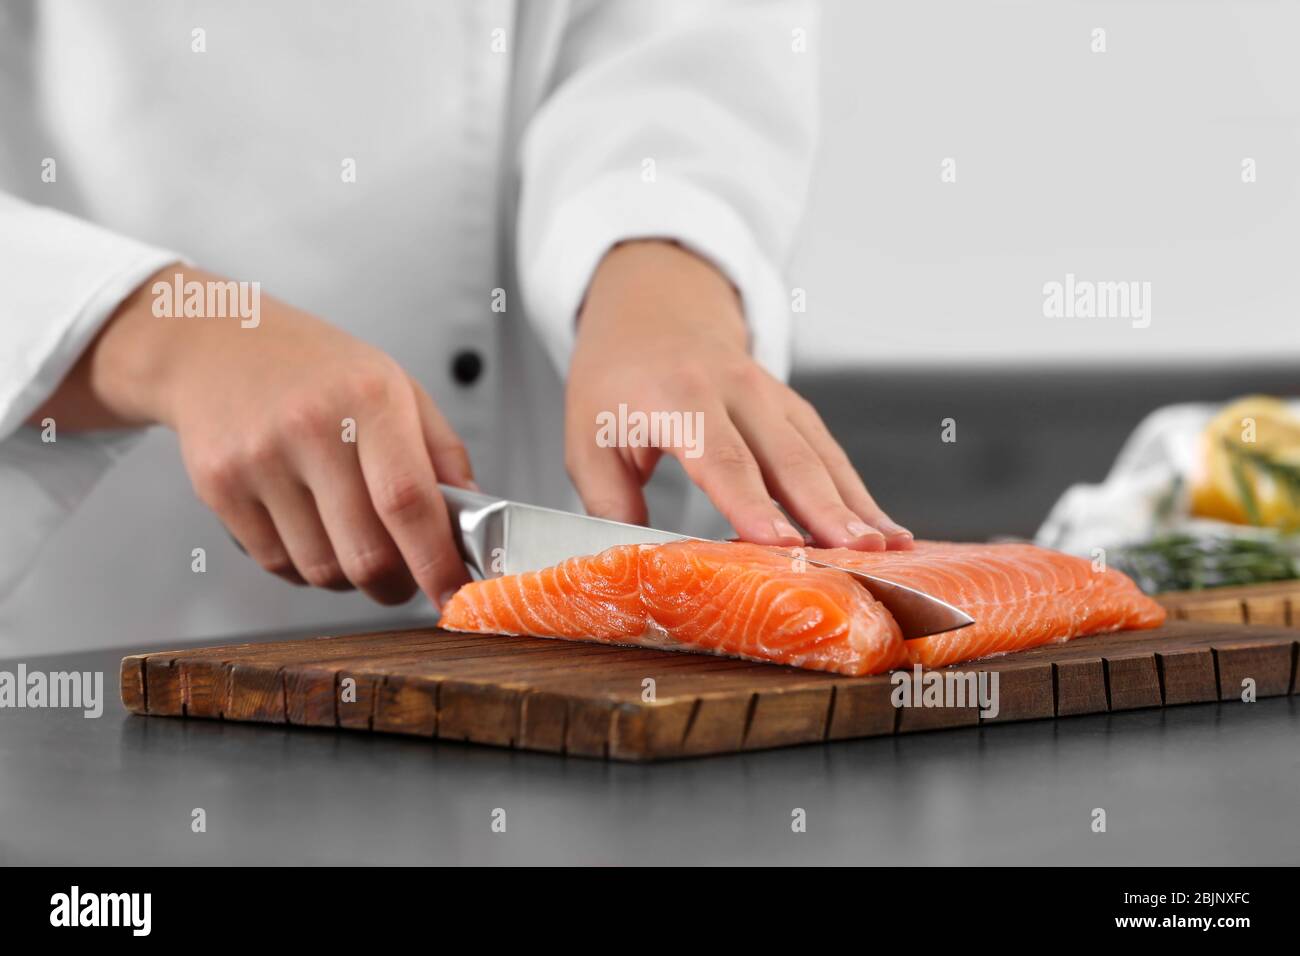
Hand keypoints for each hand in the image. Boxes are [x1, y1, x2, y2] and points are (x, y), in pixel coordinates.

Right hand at [35, 266, 473, 604]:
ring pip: (321, 570)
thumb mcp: (395, 384)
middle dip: (396, 585)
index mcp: (369, 398)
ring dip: (349, 577)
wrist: (215, 341)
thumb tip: (472, 518)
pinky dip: (304, 566)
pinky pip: (277, 564)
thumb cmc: (315, 367)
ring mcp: (259, 459)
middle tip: (405, 577)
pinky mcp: (219, 487)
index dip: (436, 561)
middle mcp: (311, 427)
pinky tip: (310, 529)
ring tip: (353, 541)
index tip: (454, 594)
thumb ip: (443, 451)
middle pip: (365, 553)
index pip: (408, 500)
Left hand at [565, 241, 911, 550]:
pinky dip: (858, 491)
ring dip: (857, 502)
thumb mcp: (587, 439)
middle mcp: (734, 389)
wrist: (652, 310)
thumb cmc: (616, 381)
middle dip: (828, 509)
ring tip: (889, 548)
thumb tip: (633, 563)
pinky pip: (830, 451)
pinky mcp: (792, 408)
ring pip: (821, 453)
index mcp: (678, 395)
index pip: (722, 457)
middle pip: (789, 456)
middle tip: (861, 552)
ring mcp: (771, 395)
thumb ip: (609, 503)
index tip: (782, 544)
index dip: (753, 504)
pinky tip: (884, 528)